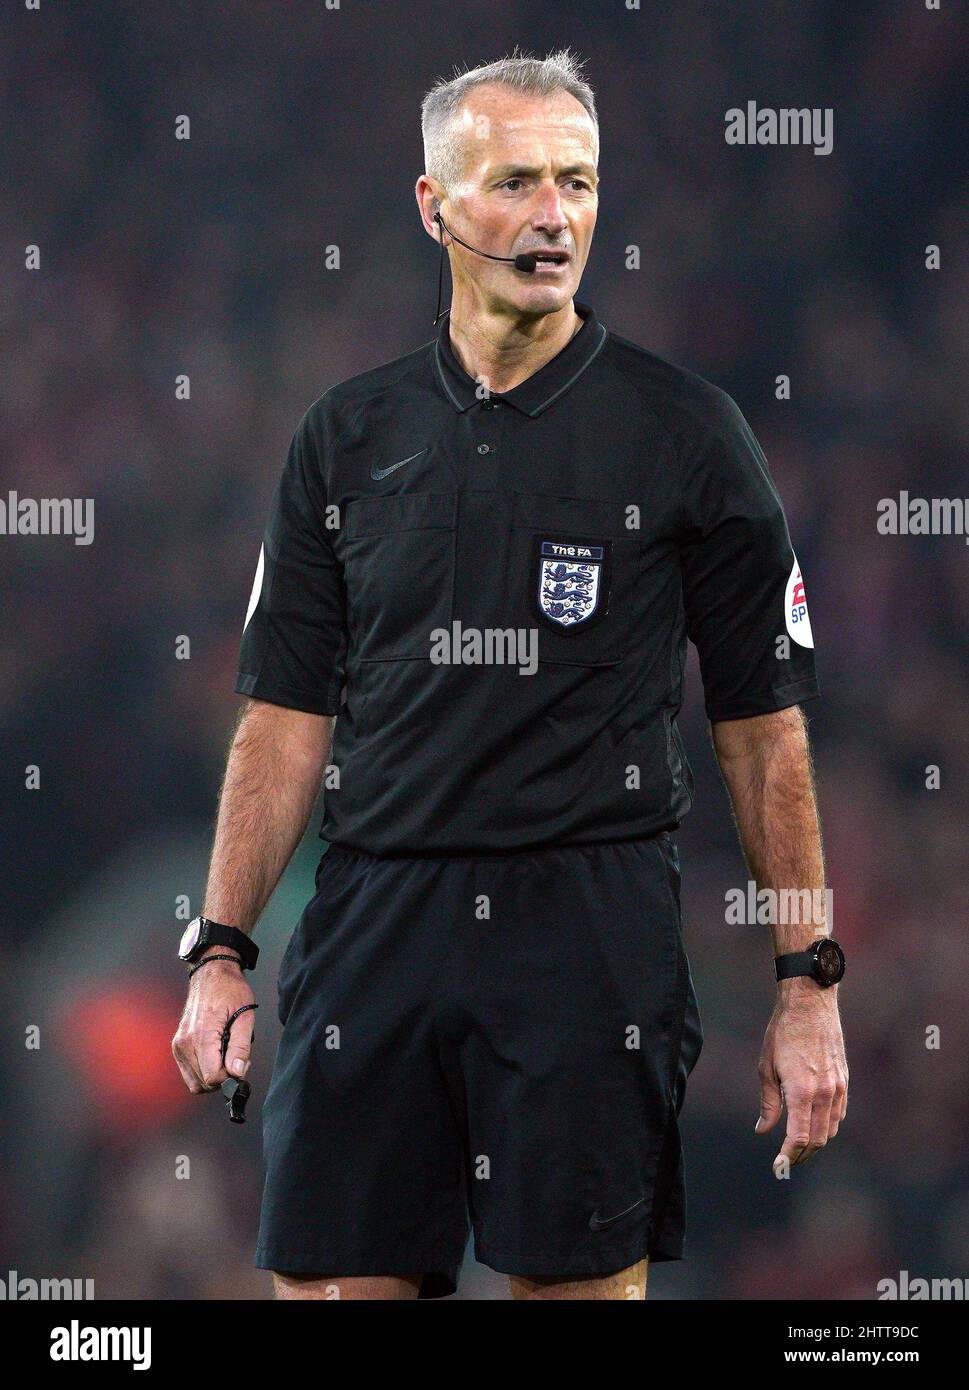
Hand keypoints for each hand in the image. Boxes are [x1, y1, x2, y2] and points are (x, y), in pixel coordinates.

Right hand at [172, 957, 255, 1093]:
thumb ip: (241, 1046)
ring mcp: (179, 1045)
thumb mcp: (245, 1015)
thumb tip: (237, 1072)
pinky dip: (203, 1071)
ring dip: (213, 1076)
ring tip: (226, 1055)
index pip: (212, 1076)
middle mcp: (185, 1042)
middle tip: (236, 1059)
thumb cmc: (229, 989)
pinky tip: (216, 1055)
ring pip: (195, 1082)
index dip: (230, 1076)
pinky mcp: (178, 1046)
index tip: (241, 1064)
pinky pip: (189, 1073)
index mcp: (201, 1034)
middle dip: (223, 1077)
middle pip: (203, 1083)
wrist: (211, 973)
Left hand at [755, 979, 847, 1172]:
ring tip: (798, 1147)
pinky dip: (827, 1127)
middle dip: (801, 1155)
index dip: (788, 1156)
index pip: (799, 1138)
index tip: (778, 1166)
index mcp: (802, 1091)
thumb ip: (768, 1103)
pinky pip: (839, 1114)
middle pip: (817, 1140)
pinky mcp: (844, 1080)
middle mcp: (824, 1093)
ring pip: (831, 1130)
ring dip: (815, 1143)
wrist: (810, 1004)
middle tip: (786, 1161)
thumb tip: (763, 1130)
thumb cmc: (783, 1033)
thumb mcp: (766, 1067)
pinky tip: (813, 1125)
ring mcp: (838, 1087)